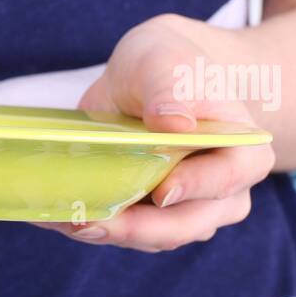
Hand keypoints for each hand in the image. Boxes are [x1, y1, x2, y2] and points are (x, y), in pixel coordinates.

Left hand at [38, 14, 274, 251]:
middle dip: (137, 228)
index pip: (229, 176)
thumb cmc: (169, 64)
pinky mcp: (150, 218)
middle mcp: (223, 191)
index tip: (162, 191)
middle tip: (86, 221)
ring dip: (106, 233)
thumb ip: (171, 86)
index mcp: (242, 149)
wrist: (153, 78)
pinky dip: (91, 226)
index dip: (198, 186)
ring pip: (153, 237)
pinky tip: (53, 216)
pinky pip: (124, 232)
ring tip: (60, 219)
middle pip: (187, 223)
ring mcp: (187, 210)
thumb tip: (174, 123)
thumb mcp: (167, 59)